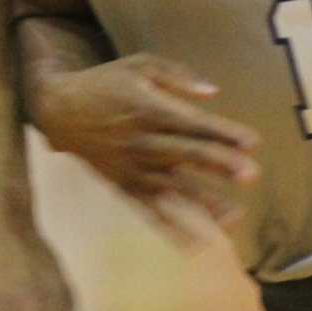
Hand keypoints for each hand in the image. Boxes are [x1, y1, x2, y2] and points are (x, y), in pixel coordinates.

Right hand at [28, 53, 261, 242]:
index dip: (223, 133)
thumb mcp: (138, 65)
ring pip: (172, 188)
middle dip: (220, 165)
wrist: (59, 111)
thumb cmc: (104, 83)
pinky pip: (148, 210)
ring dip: (204, 203)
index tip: (252, 142)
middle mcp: (142, 141)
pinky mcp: (122, 185)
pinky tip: (194, 245)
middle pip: (186, 155)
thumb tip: (212, 92)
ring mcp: (132, 167)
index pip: (192, 124)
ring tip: (236, 216)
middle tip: (252, 176)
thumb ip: (175, 75)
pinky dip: (170, 228)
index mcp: (148, 110)